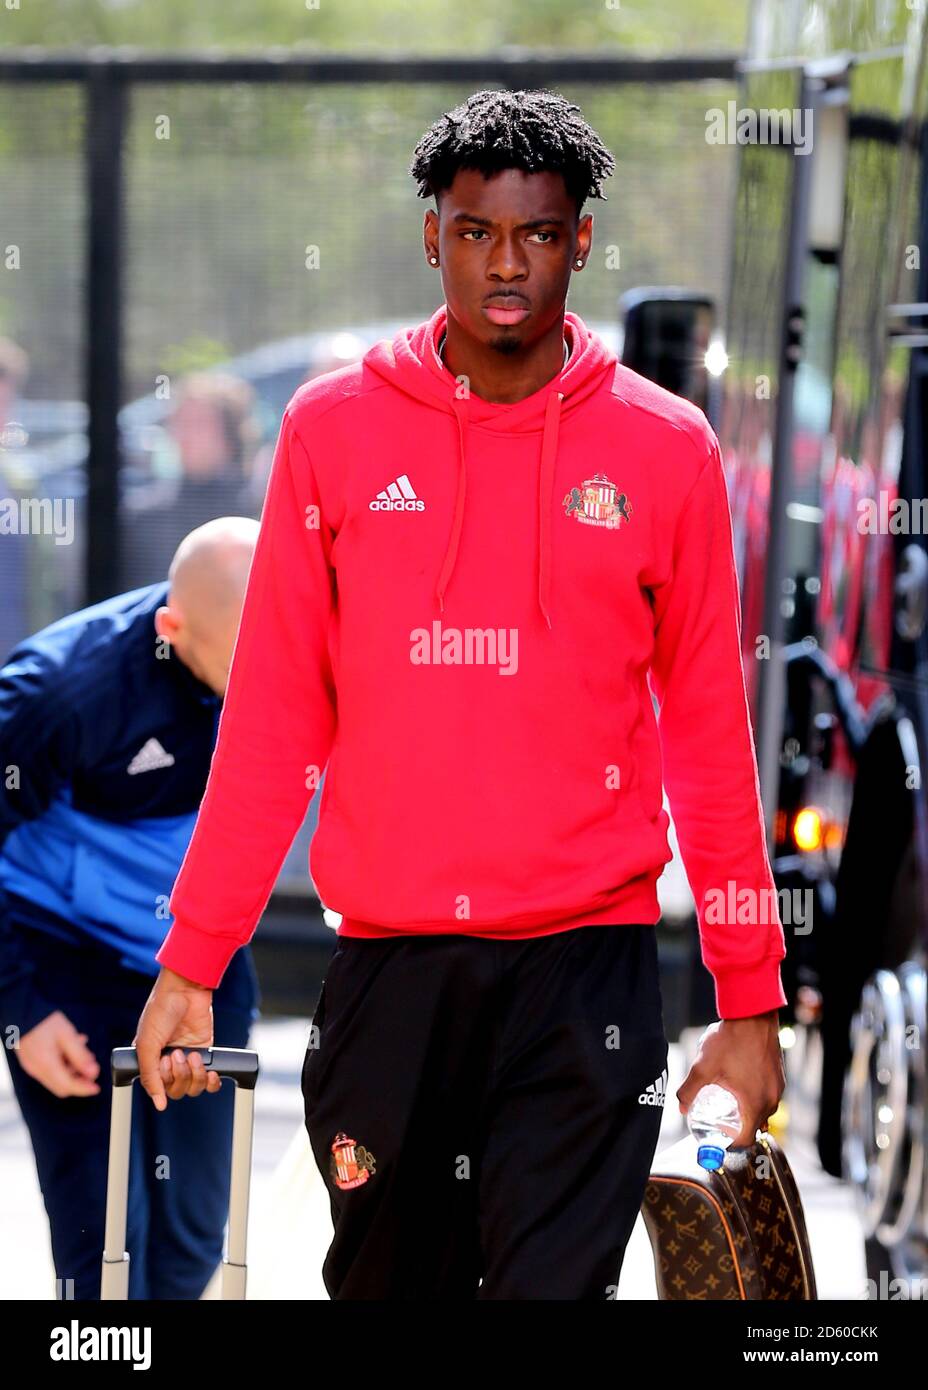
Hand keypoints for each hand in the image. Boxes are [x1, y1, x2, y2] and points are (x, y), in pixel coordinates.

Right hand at [17, 1011, 101, 1097]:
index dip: (84, 1089)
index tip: (96, 1087)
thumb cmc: (44, 1022)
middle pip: (62, 1086)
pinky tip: (69, 1048)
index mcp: (47, 1064)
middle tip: (90, 1067)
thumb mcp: (68, 1035)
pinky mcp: (30, 1061)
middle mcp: (37, 1070)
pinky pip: (48, 1069)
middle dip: (79, 1080)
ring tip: (82, 1051)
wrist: (23, 1012)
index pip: (68, 1086)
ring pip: (56, 1077)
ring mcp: (32, 1067)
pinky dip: (62, 1063)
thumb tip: (92, 1072)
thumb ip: (80, 1056)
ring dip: (72, 1069)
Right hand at [133, 966, 220, 1110]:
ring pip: (194, 1087)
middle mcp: (169, 1062)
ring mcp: (188, 1058)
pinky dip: (211, 1081)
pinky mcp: (206, 1053)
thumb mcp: (146, 1044)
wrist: (185, 989)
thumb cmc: (161, 1010)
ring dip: (195, 1075)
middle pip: (177, 1090)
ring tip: (193, 1054)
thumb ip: (149, 1076)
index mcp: (151, 1061)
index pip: (158, 1088)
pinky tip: (211, 1072)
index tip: (165, 1060)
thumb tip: (158, 1104)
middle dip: (180, 1075)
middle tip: (178, 1053)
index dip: (164, 1080)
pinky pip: (209, 1080)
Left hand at [677, 1010, 784, 1147]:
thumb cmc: (730, 1041)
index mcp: (755, 1104)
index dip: (731, 1144)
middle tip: (722, 1123)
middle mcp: (771, 1099)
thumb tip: (681, 1106)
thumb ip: (689, 1090)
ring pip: (764, 1110)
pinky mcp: (779, 1075)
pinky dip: (757, 1097)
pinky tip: (741, 1085)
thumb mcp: (703, 1067)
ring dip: (749, 1112)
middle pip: (756, 1126)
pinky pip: (769, 1095)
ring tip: (731, 1104)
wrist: (753, 1015)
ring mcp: (777, 1087)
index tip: (719, 1138)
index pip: (746, 1140)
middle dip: (740, 1129)